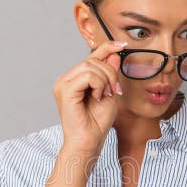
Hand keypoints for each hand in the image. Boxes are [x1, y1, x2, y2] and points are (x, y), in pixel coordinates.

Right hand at [53, 40, 126, 156]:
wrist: (89, 141)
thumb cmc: (97, 122)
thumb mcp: (110, 93)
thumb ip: (110, 74)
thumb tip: (113, 53)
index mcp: (76, 79)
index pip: (91, 56)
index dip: (107, 46)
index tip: (123, 45)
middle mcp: (67, 79)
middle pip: (92, 59)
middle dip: (110, 72)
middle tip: (113, 90)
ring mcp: (63, 83)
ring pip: (91, 65)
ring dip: (105, 79)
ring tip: (105, 95)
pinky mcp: (64, 90)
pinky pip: (88, 75)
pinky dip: (98, 84)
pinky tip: (97, 97)